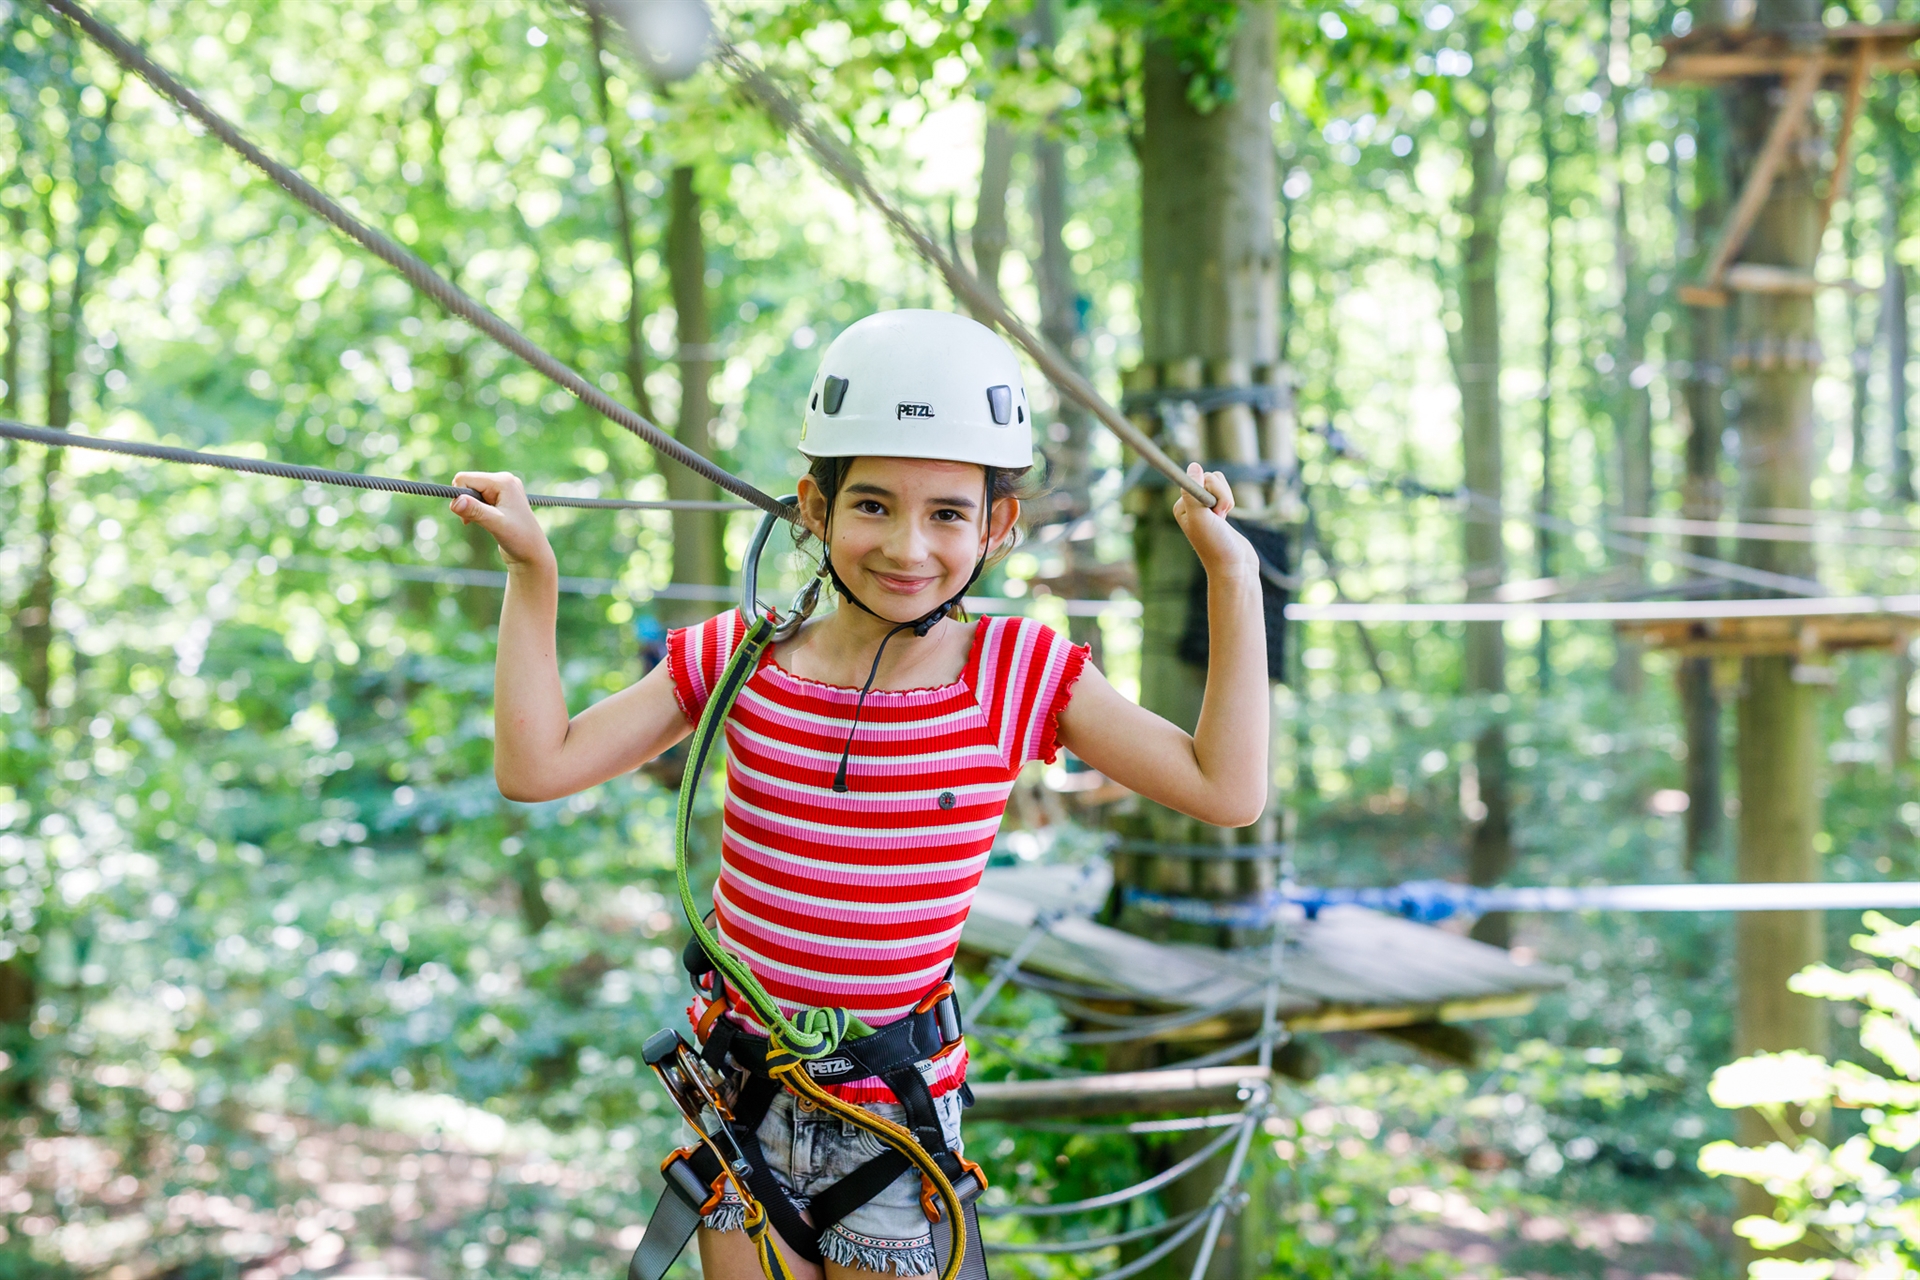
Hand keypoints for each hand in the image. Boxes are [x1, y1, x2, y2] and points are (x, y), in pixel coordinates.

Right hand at [450, 471, 554, 572]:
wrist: (533, 554)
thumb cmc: (520, 539)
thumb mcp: (496, 524)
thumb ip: (475, 511)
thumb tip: (455, 501)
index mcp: (503, 481)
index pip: (465, 478)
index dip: (460, 496)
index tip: (467, 515)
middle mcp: (503, 481)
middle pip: (467, 483)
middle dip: (465, 502)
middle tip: (472, 521)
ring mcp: (502, 490)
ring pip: (470, 492)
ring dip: (470, 508)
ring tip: (483, 522)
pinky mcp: (500, 499)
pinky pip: (477, 499)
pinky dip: (475, 511)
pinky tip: (483, 521)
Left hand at [1172, 464, 1258, 578]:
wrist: (1234, 566)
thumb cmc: (1215, 545)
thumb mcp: (1200, 517)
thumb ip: (1193, 491)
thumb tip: (1194, 465)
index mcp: (1181, 506)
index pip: (1197, 478)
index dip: (1210, 490)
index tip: (1214, 510)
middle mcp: (1191, 505)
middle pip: (1210, 479)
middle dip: (1221, 496)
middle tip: (1219, 517)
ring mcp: (1205, 507)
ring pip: (1220, 484)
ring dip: (1227, 499)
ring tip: (1224, 519)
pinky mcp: (1218, 509)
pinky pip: (1225, 492)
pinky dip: (1230, 502)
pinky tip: (1226, 519)